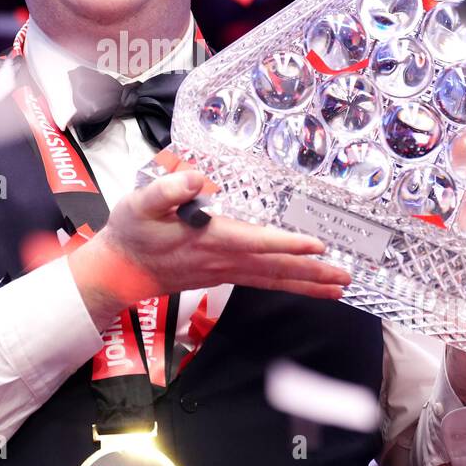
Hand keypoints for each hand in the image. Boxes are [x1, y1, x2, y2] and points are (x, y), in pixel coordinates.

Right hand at [68, 169, 348, 324]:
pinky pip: (264, 281)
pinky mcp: (225, 275)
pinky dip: (290, 284)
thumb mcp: (138, 204)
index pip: (254, 242)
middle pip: (274, 268)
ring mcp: (225, 271)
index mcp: (207, 240)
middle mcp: (222, 260)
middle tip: (345, 276)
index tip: (315, 244)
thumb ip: (166, 190)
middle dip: (311, 272)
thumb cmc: (130, 234)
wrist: (120, 273)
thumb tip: (197, 178)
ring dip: (307, 283)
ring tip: (339, 287)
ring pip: (272, 278)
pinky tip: (309, 287)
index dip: (285, 243)